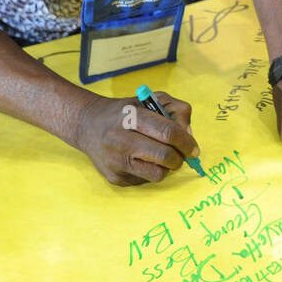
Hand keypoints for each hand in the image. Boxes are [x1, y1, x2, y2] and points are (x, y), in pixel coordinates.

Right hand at [72, 91, 197, 185]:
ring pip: (157, 174)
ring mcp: (116, 161)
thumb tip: (189, 135)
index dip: (186, 142)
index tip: (194, 149)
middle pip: (165, 156)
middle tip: (181, 155)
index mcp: (132, 116)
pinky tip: (142, 160)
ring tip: (161, 157)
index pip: (168, 132)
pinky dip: (151, 172)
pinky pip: (145, 181)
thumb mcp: (151, 99)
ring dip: (167, 168)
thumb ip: (176, 110)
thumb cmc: (126, 111)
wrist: (88, 124)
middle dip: (180, 158)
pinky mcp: (114, 177)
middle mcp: (120, 140)